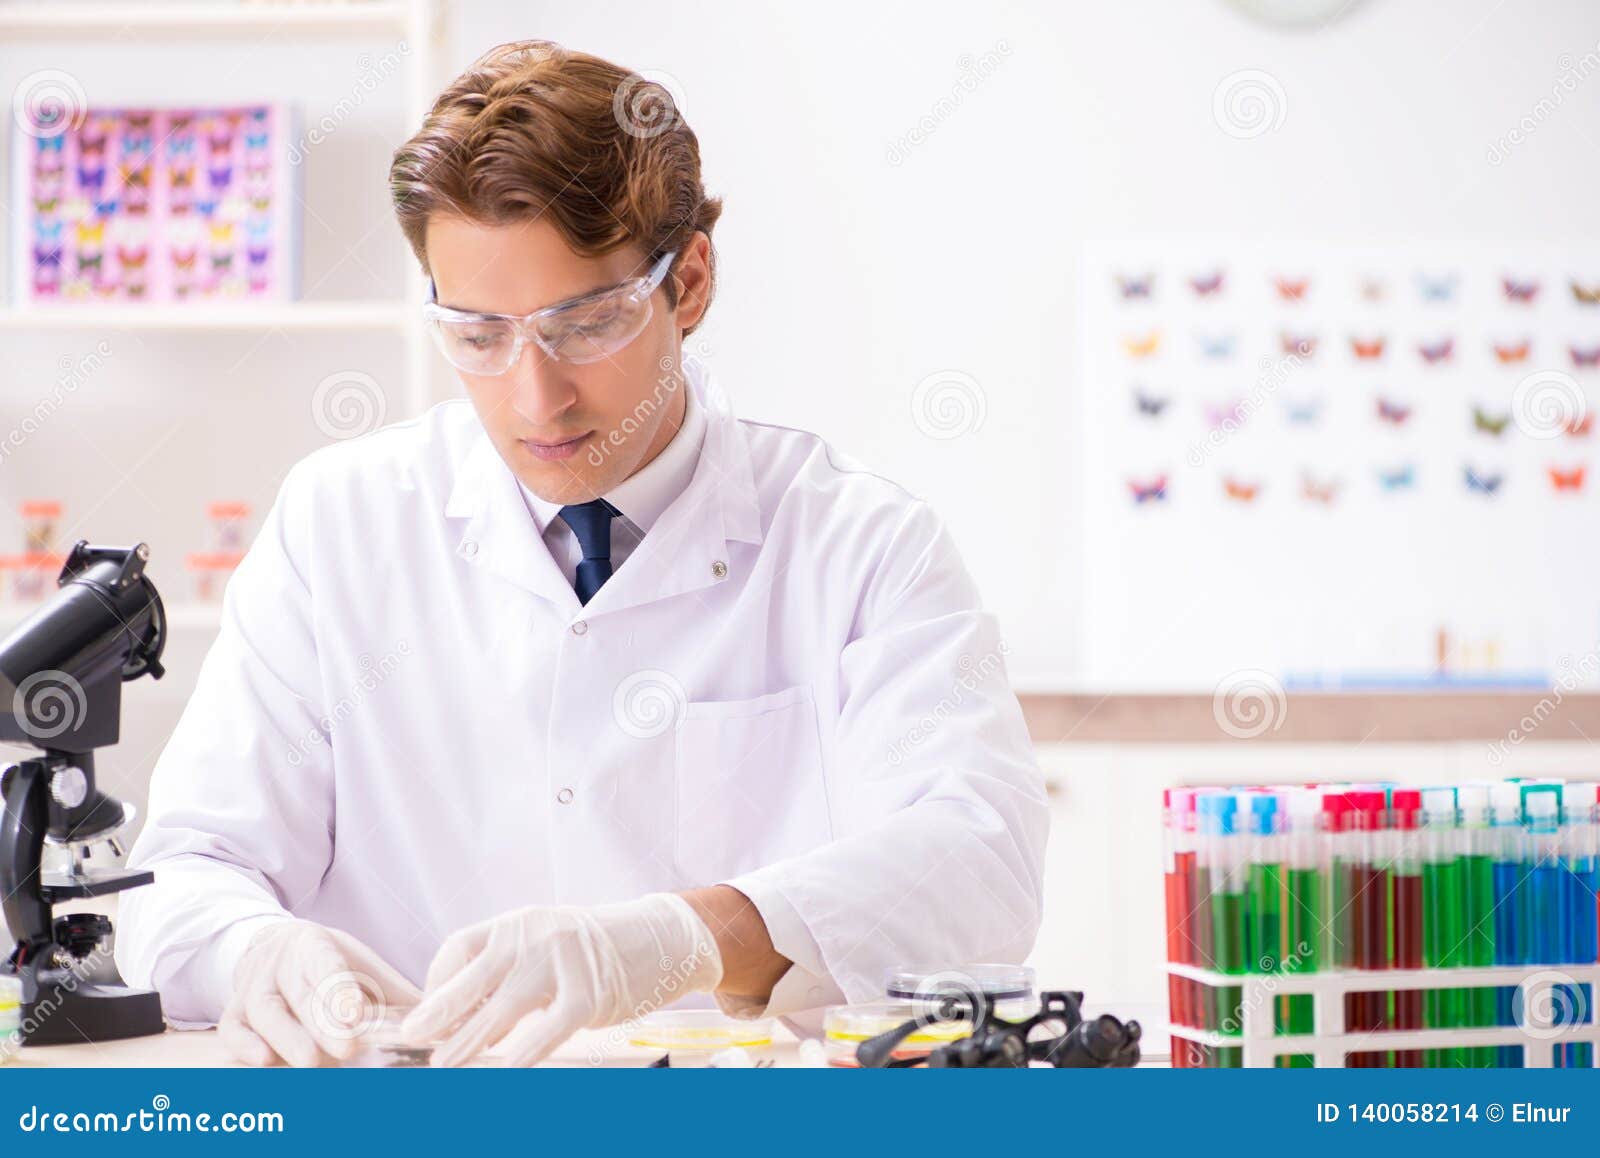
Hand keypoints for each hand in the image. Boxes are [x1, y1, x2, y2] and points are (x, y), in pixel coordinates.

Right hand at [219, 919, 420, 1066]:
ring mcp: (252, 988)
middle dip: (322, 1024)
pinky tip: (264, 1062)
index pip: (328, 967)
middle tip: (347, 1050)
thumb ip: (391, 989)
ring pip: (265, 1012)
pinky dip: (245, 1047)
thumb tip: (432, 1015)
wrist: (271, 945)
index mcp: (313, 945)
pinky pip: (232, 1030)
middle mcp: (279, 964)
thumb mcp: (358, 960)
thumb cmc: (323, 958)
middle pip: (300, 995)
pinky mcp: (233, 1013)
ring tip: (310, 1062)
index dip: (341, 990)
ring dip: (287, 1038)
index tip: (356, 1013)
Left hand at [402, 893, 722, 1066]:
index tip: (425, 1014)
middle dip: (439, 1010)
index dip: (437, 983)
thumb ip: (506, 977)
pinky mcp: (590, 993)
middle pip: (475, 975)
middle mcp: (536, 935)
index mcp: (518, 923)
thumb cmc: (593, 952)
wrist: (662, 939)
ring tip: (445, 1064)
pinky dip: (523, 1053)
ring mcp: (564, 962)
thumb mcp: (544, 950)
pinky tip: (506, 1071)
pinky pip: (547, 1029)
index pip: (460, 947)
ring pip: (504, 1007)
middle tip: (413, 1036)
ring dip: (469, 1039)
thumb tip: (458, 1022)